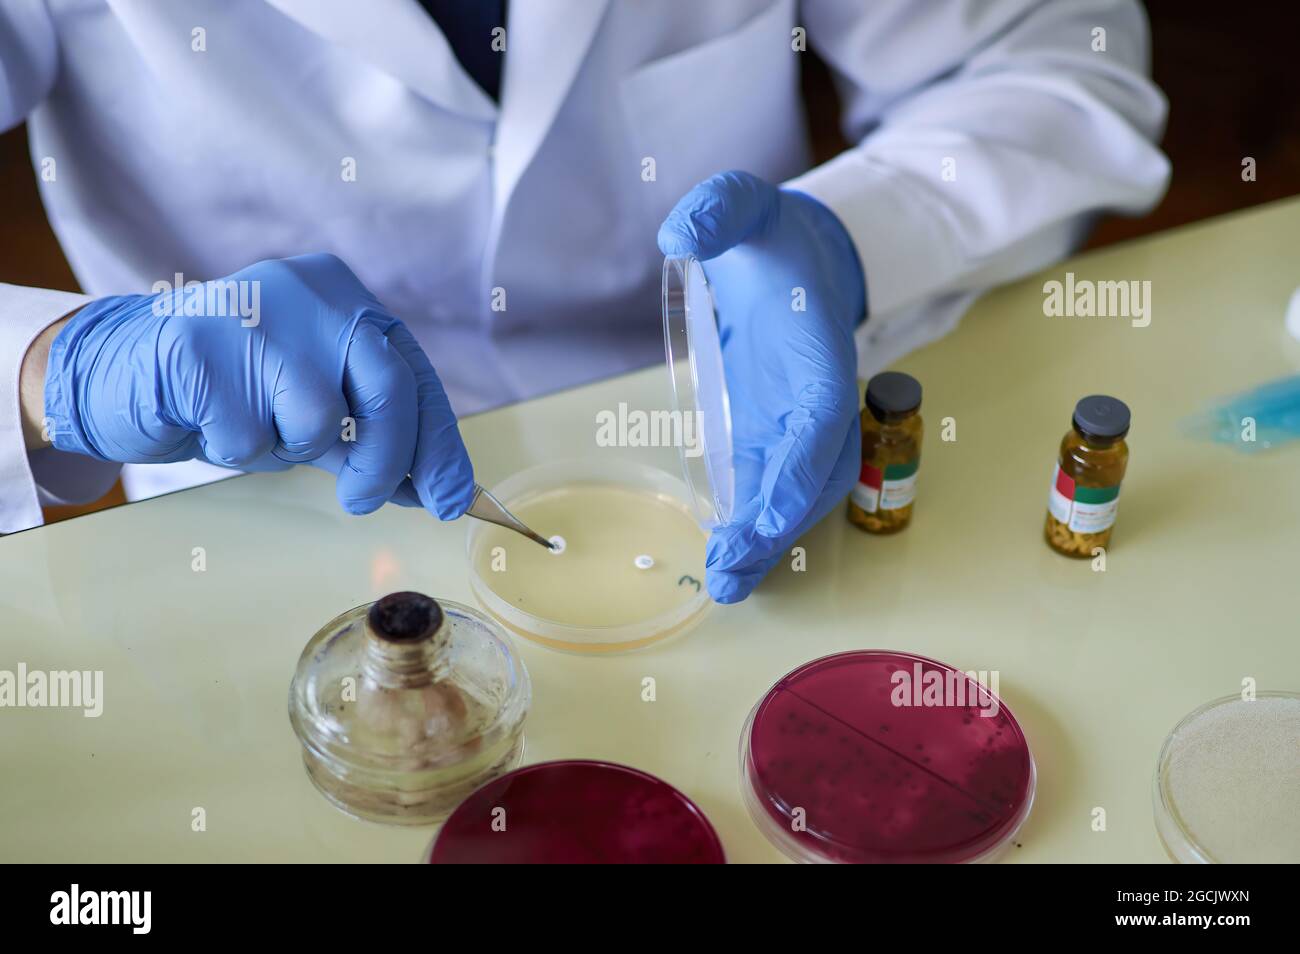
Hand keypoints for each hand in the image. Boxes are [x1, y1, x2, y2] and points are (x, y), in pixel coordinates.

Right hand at [44, 253, 474, 517]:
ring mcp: (254, 313)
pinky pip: (250, 436)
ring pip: (318, 419)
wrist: (118, 372)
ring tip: (251, 427)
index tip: (451, 500)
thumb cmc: (230, 392)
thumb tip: (437, 488)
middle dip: (387, 459)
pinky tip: (208, 420)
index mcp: (344, 299)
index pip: (414, 374)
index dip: (437, 443)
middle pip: (387, 387)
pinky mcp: (198, 347)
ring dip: (287, 449)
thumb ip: (370, 439)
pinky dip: (234, 448)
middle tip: (363, 500)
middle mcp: (309, 294)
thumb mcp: (311, 409)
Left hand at [658, 171, 865, 602]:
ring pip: (791, 494)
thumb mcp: (747, 205)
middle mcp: (816, 398)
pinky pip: (766, 487)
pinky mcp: (769, 432)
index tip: (769, 515)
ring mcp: (793, 422)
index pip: (821, 420)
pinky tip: (724, 558)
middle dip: (777, 527)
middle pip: (812, 475)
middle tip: (731, 572)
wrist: (795, 256)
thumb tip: (681, 231)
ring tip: (726, 582)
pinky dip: (751, 525)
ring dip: (764, 541)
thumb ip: (721, 208)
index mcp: (820, 351)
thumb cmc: (773, 236)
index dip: (798, 469)